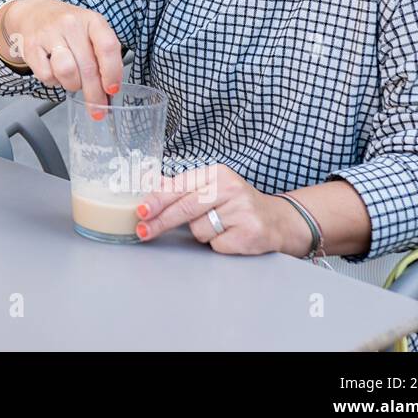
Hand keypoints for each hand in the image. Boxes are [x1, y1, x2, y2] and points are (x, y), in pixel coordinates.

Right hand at [0, 0, 123, 111]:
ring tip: (73, 81)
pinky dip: (54, 81)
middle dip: (94, 94)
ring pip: (67, 72)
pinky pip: (46, 75)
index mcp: (92, 20)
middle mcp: (71, 24)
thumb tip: (109, 90)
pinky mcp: (31, 46)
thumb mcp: (91, 33)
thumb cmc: (68, 28)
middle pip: (88, 67)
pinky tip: (55, 72)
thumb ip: (103, 57)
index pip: (107, 47)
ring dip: (72, 85)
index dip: (112, 72)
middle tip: (97, 109)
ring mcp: (49, 34)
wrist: (34, 13)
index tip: (112, 90)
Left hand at [133, 163, 310, 255]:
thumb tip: (147, 184)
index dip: (157, 200)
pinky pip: (216, 244)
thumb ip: (180, 187)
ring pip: (199, 229)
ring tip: (219, 225)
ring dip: (201, 233)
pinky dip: (218, 244)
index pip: (180, 187)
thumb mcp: (210, 187)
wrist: (277, 220)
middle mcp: (230, 188)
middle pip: (185, 208)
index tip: (140, 211)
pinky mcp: (249, 233)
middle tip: (143, 231)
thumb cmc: (236, 203)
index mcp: (216, 173)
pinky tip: (231, 235)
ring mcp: (242, 210)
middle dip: (161, 222)